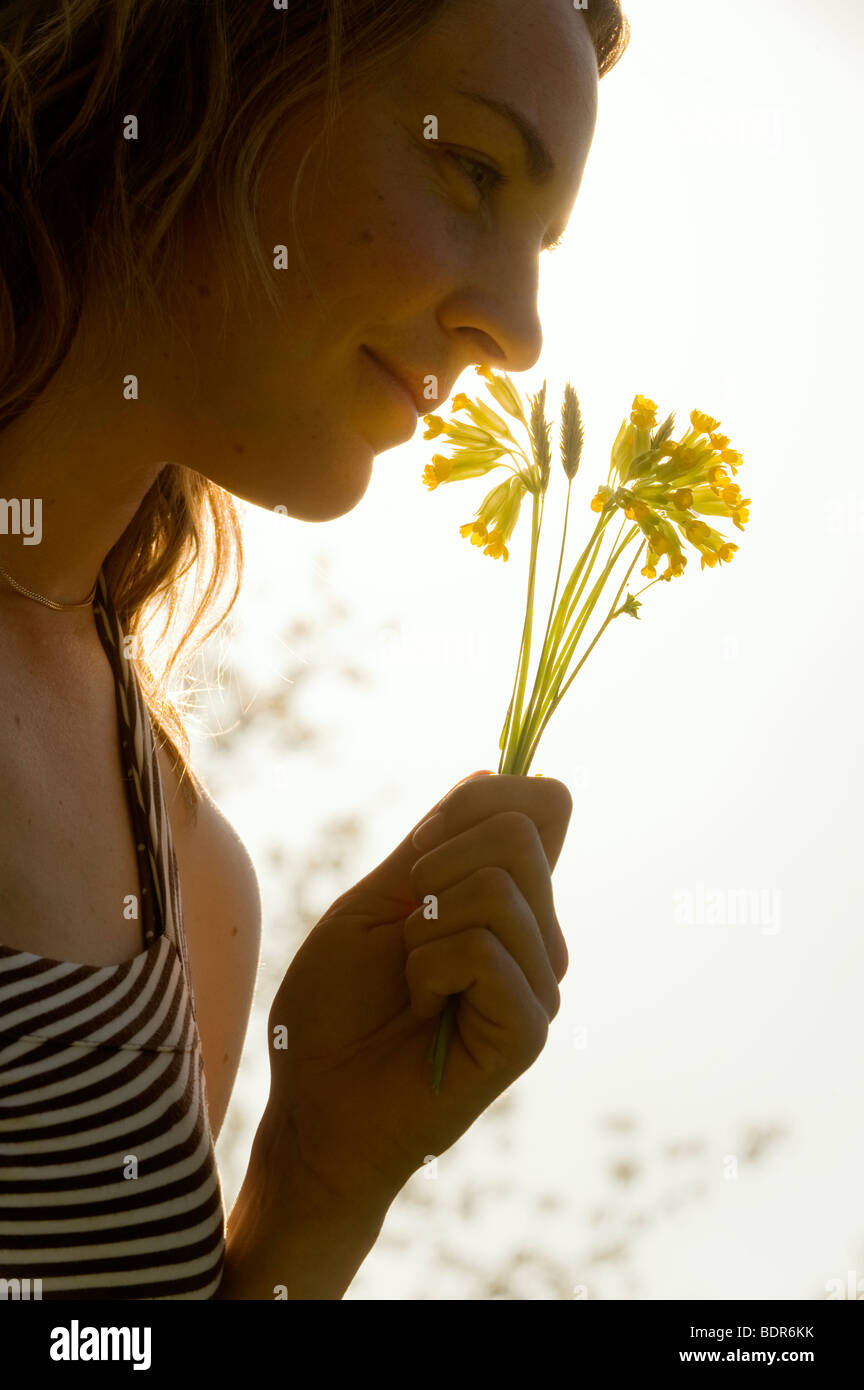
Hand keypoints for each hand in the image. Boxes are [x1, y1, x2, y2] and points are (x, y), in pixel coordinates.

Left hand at [265, 770, 572, 1207]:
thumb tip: (497, 774)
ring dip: (423, 928)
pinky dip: (431, 969)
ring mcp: (537, 982)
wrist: (316, 1101)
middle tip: (406, 930)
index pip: (541, 805)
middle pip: (520, 830)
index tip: (420, 853)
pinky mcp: (528, 1029)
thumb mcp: (379, 900)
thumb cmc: (336, 1008)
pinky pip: (484, 949)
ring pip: (496, 887)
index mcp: (506, 900)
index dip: (480, 803)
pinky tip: (424, 1012)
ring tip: (413, 981)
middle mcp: (534, 936)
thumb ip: (438, 841)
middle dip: (434, 864)